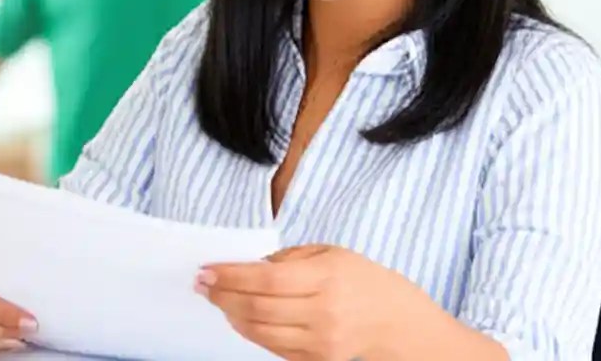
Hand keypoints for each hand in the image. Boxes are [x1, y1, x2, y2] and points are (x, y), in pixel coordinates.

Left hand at [197, 245, 438, 360]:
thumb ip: (287, 258)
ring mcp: (320, 342)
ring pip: (259, 332)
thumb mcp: (330, 253)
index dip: (230, 275)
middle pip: (257, 308)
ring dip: (230, 315)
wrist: (398, 323)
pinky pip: (272, 348)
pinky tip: (239, 316)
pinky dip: (249, 331)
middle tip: (202, 284)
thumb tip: (246, 265)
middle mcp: (323, 313)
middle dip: (222, 295)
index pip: (266, 279)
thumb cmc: (362, 280)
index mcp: (326, 278)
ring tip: (218, 299)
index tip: (206, 270)